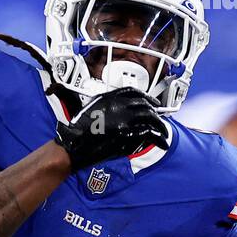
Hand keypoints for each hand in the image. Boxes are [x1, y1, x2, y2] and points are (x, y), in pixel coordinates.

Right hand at [54, 87, 168, 171]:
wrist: (73, 144)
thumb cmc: (78, 131)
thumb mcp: (91, 109)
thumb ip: (107, 107)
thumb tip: (121, 111)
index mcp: (109, 97)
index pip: (133, 92)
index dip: (145, 97)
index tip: (152, 102)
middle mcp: (118, 105)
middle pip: (144, 104)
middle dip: (155, 112)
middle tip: (160, 119)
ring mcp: (123, 119)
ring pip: (150, 117)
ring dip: (160, 125)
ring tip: (164, 133)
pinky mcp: (126, 134)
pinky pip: (149, 133)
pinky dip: (158, 138)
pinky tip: (162, 143)